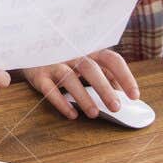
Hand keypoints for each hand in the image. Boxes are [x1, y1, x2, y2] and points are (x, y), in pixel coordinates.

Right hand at [25, 50, 139, 119]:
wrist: (28, 48)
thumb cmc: (63, 57)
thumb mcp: (85, 61)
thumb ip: (104, 73)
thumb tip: (122, 90)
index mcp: (88, 49)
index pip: (111, 59)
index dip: (125, 76)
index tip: (134, 96)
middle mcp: (71, 53)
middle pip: (91, 69)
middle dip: (104, 89)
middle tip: (116, 108)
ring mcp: (54, 63)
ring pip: (69, 78)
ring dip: (83, 97)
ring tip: (93, 114)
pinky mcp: (38, 75)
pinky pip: (49, 89)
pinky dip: (61, 102)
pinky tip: (71, 114)